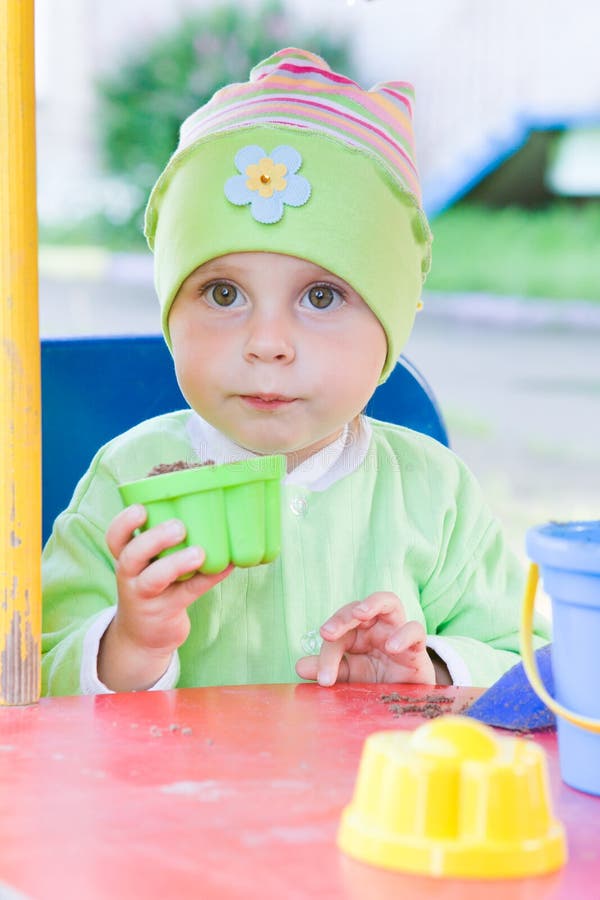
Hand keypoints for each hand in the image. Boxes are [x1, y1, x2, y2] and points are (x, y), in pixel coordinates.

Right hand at [99, 503, 232, 690]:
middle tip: (179, 527)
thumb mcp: (147, 564)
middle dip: (153, 538)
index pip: (114, 537)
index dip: (124, 523)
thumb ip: (163, 540)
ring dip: (176, 563)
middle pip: (131, 555)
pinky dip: (209, 577)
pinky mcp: (166, 611)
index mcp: (126, 558)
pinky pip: (189, 592)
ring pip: (154, 578)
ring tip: (199, 552)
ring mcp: (146, 597)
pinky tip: (227, 565)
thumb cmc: (153, 584)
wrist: (144, 635)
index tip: (141, 508)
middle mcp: (130, 576)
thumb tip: (206, 504)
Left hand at [295, 591, 441, 686]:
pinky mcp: (417, 647)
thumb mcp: (350, 678)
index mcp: (356, 633)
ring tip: (359, 614)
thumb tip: (300, 666)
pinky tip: (392, 647)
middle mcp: (376, 627)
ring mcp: (397, 633)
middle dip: (342, 617)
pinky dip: (404, 634)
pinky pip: (414, 629)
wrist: (407, 702)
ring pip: (389, 602)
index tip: (323, 678)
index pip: (338, 632)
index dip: (327, 653)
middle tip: (328, 632)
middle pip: (358, 608)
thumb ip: (328, 669)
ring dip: (373, 603)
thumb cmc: (377, 683)